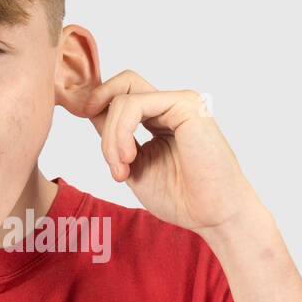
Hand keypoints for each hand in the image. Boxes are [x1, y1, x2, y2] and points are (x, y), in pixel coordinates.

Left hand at [79, 70, 263, 234]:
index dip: (97, 106)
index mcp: (160, 118)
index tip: (90, 135)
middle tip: (110, 161)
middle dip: (100, 117)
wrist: (212, 215)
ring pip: (123, 99)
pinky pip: (134, 105)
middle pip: (121, 86)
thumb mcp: (133, 165)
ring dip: (111, 138)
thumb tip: (89, 111)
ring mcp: (179, 102)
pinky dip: (121, 133)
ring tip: (122, 171)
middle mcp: (170, 106)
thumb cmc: (180, 197)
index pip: (121, 95)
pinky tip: (130, 159)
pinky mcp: (185, 105)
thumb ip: (115, 139)